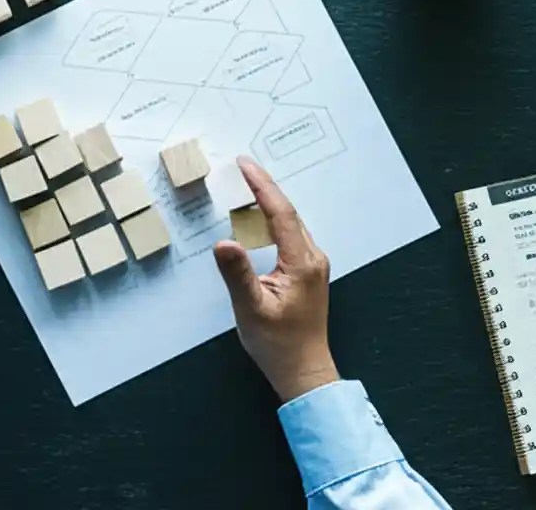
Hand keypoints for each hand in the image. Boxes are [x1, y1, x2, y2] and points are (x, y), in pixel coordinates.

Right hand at [214, 156, 338, 401]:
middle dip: (265, 188)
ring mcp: (312, 266)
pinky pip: (289, 237)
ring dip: (269, 203)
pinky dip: (272, 221)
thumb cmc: (278, 344)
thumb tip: (223, 242)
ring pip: (290, 224)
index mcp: (302, 263)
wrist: (303, 371)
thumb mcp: (252, 309)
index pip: (281, 214)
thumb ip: (237, 274)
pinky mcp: (306, 273)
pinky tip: (258, 220)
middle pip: (288, 213)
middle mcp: (312, 259)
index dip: (262, 186)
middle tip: (241, 167)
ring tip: (246, 186)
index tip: (245, 165)